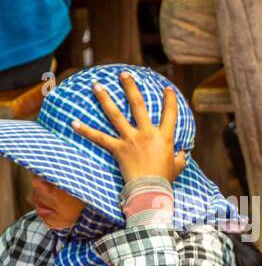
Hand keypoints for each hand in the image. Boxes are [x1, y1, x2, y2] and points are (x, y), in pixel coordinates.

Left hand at [71, 71, 186, 183]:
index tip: (167, 89)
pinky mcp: (118, 149)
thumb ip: (180, 158)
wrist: (151, 190)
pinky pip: (99, 137)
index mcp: (164, 137)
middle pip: (138, 105)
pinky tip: (73, 122)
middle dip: (130, 87)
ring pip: (116, 115)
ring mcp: (131, 140)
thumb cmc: (165, 180)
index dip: (170, 100)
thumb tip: (182, 154)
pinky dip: (86, 130)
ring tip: (96, 85)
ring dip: (105, 98)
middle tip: (123, 74)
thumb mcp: (177, 167)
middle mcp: (147, 134)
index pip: (170, 114)